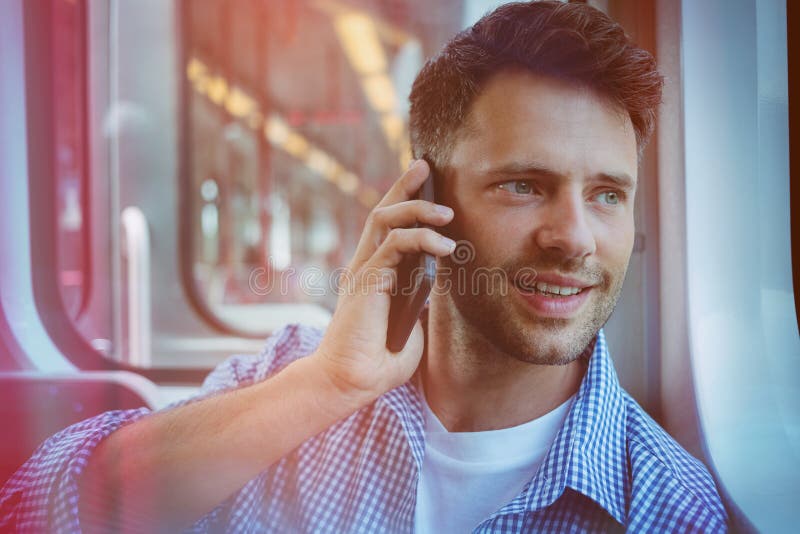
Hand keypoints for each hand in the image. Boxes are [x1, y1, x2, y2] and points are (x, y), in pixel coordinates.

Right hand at [310, 160, 454, 407]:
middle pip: (381, 212)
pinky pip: (394, 245)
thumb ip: (418, 304)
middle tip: (425, 167)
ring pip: (384, 219)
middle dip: (403, 186)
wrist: (351, 384)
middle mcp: (365, 266)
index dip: (403, 201)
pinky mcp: (366, 280)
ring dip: (416, 208)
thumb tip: (435, 289)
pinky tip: (444, 246)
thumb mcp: (410, 327)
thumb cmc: (377, 363)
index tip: (424, 182)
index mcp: (374, 275)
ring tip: (446, 212)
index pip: (387, 228)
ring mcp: (363, 270)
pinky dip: (421, 238)